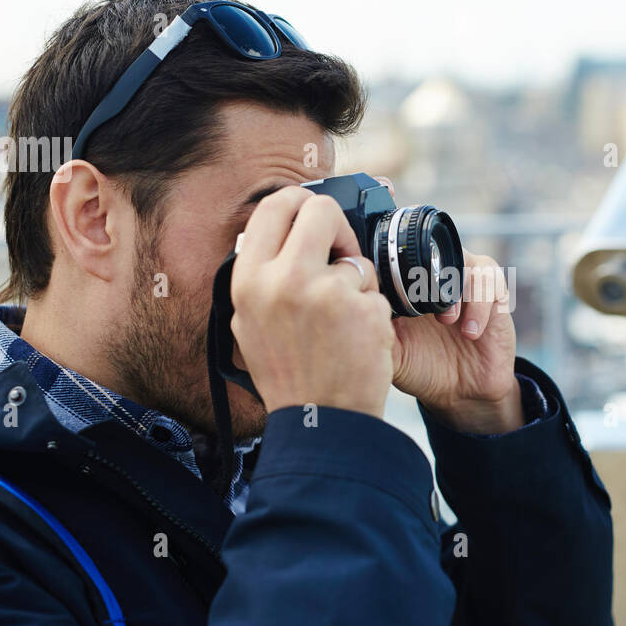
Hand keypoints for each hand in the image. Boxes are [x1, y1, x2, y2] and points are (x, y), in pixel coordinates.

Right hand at [229, 186, 392, 418]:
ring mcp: (327, 293)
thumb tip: (276, 230)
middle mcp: (283, 280)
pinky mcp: (364, 309)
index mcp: (249, 280)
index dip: (299, 203)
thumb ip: (262, 275)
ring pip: (355, 258)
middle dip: (337, 227)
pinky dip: (373, 313)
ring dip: (357, 283)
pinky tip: (359, 341)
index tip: (313, 218)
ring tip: (343, 321)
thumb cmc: (287, 375)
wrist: (321, 422)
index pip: (274, 204)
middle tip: (341, 253)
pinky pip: (376, 292)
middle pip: (320, 209)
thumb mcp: (250, 322)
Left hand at [392, 245, 522, 434]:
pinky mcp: (494, 295)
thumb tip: (359, 306)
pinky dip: (479, 305)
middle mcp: (440, 279)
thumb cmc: (424, 369)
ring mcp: (468, 284)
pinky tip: (470, 332)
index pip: (403, 257)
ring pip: (464, 260)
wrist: (463, 394)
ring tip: (446, 320)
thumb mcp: (393, 353)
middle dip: (428, 275)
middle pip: (435, 251)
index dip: (398, 265)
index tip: (397, 297)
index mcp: (410, 287)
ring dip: (455, 289)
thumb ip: (376, 329)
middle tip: (422, 303)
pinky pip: (490, 280)